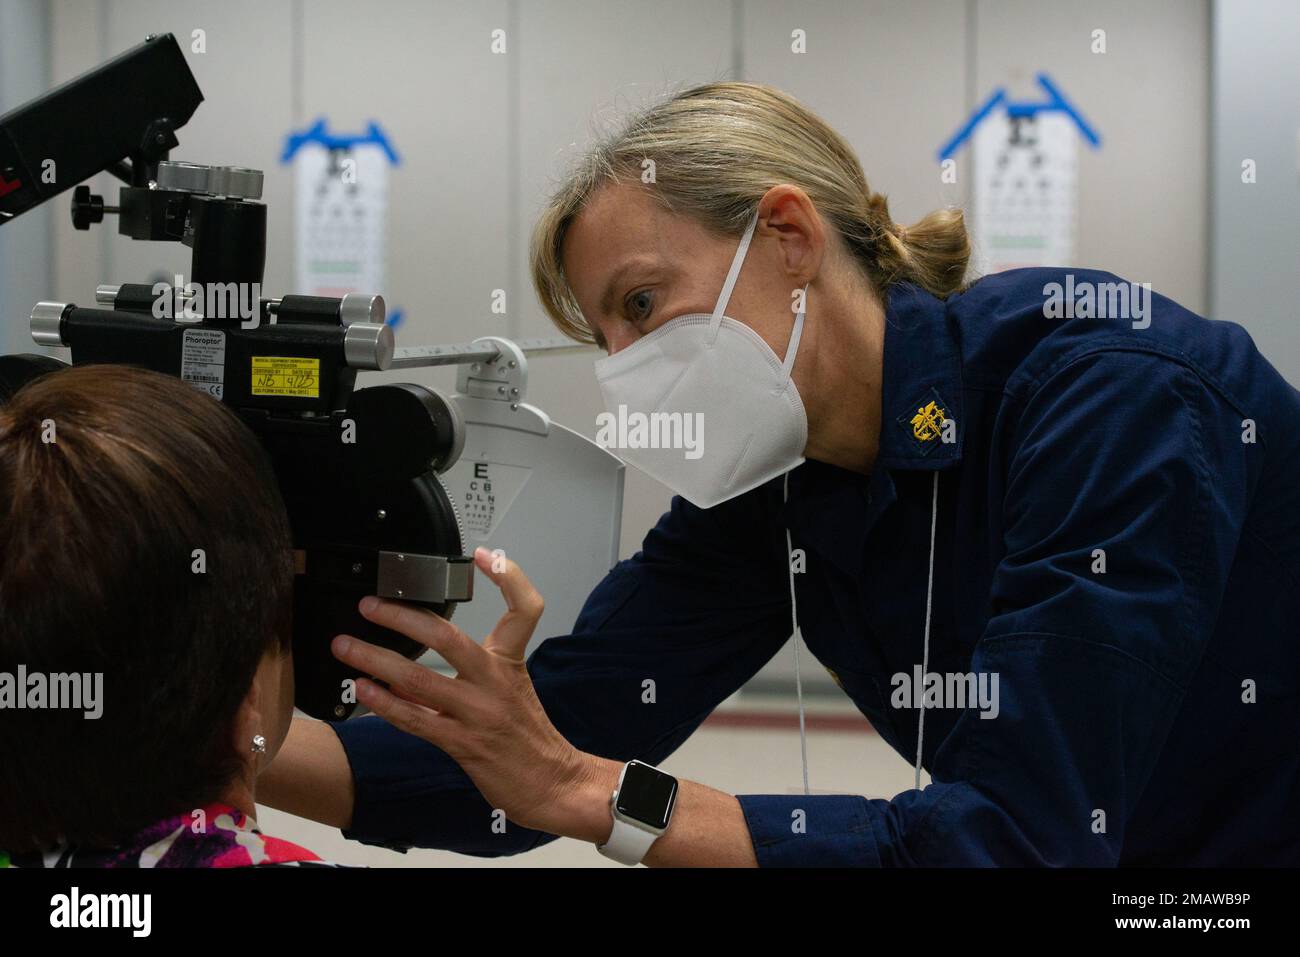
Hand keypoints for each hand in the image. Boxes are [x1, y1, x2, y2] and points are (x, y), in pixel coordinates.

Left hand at [330, 547, 608, 836]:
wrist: (552, 783)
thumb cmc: (527, 736)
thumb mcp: (513, 689)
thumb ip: (473, 669)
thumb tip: (418, 654)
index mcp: (510, 662)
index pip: (524, 609)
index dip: (510, 577)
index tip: (484, 556)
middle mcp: (495, 682)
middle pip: (447, 637)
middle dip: (401, 618)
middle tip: (369, 606)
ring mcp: (478, 713)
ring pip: (419, 680)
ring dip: (375, 660)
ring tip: (345, 646)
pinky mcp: (464, 745)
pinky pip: (416, 720)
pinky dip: (384, 703)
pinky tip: (361, 690)